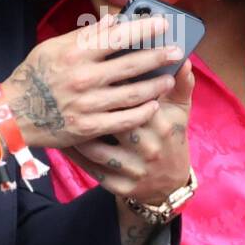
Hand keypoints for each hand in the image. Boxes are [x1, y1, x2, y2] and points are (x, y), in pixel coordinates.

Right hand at [3, 13, 183, 148]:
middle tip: (177, 52)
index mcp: (74, 53)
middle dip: (159, 57)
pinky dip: (142, 112)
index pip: (117, 36)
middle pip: (131, 65)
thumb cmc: (34, 76)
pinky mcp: (88, 128)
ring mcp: (87, 104)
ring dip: (155, 86)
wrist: (12, 114)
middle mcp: (83, 77)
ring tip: (168, 80)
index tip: (163, 23)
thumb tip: (113, 20)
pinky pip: (124, 120)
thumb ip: (84, 35)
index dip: (144, 29)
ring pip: (132, 94)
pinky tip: (153, 106)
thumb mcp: (52, 48)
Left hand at [61, 59, 194, 202]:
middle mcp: (147, 148)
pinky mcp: (120, 186)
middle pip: (112, 121)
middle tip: (67, 88)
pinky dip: (75, 154)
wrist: (170, 184)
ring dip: (75, 132)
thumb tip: (185, 59)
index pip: (134, 98)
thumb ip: (182, 84)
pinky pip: (91, 168)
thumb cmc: (170, 137)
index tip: (94, 68)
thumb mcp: (180, 112)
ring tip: (58, 115)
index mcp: (161, 124)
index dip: (113, 82)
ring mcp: (133, 169)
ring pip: (96, 148)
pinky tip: (63, 140)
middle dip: (89, 106)